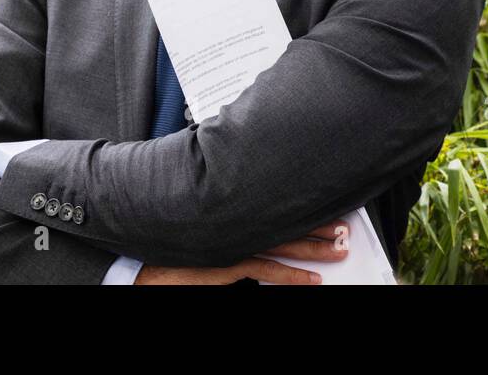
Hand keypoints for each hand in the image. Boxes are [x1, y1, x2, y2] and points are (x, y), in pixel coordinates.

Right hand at [134, 219, 350, 283]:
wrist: (141, 255)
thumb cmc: (174, 235)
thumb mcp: (210, 223)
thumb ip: (234, 216)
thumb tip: (260, 213)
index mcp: (238, 210)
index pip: (279, 207)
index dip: (306, 209)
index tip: (330, 206)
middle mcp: (239, 224)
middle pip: (288, 224)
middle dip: (319, 228)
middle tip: (345, 230)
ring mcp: (234, 244)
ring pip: (283, 246)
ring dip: (313, 249)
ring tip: (338, 251)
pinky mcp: (226, 265)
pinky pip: (266, 272)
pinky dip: (292, 276)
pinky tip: (312, 280)